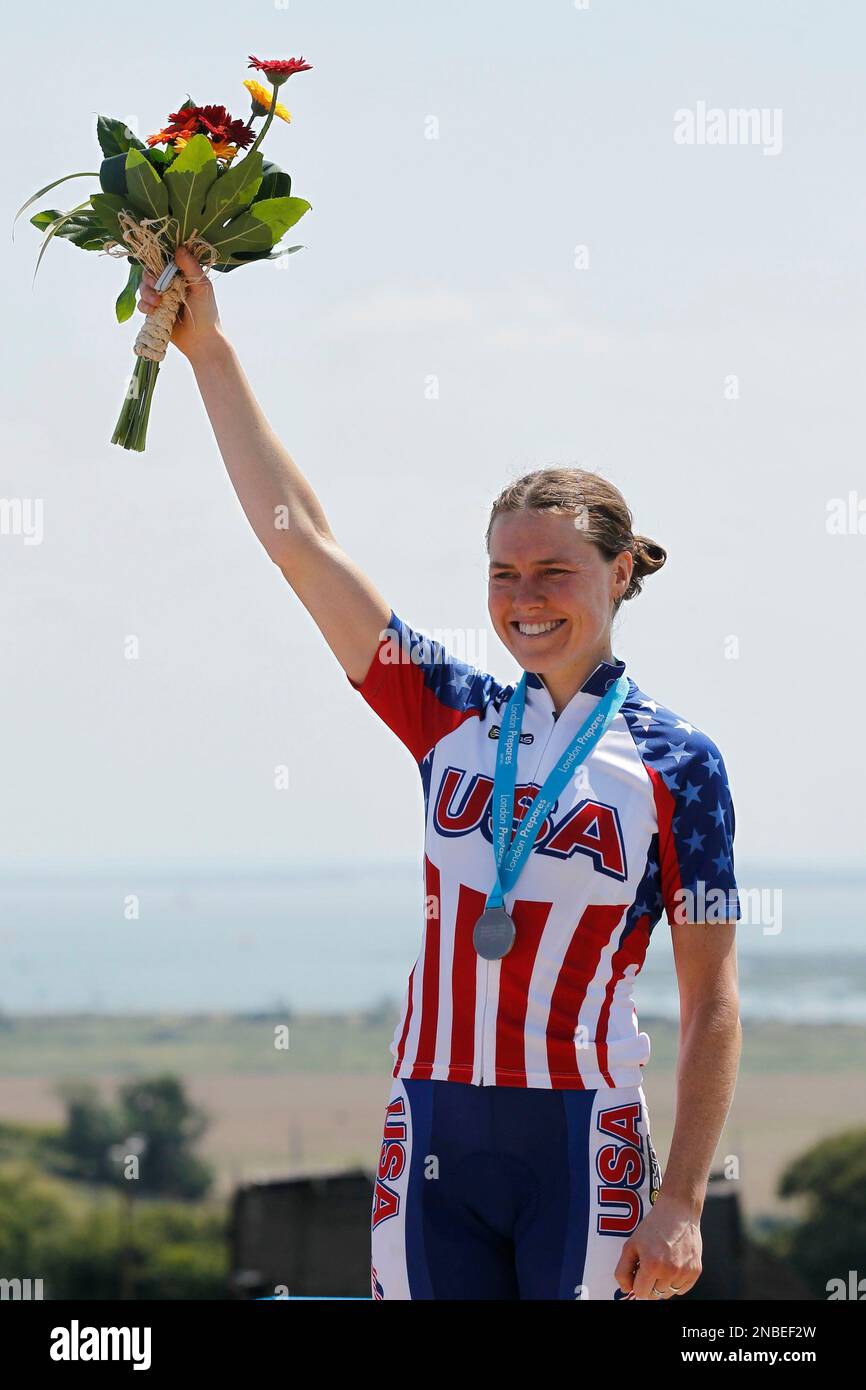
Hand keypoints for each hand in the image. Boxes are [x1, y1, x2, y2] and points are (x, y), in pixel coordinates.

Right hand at [137, 244, 221, 361]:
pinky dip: (144, 306)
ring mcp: (162, 299)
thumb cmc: (207, 313)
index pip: (164, 262)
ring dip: (146, 293)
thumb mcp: (202, 287)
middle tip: (157, 286)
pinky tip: (153, 311)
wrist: (202, 341)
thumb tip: (179, 248)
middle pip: (150, 274)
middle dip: (150, 279)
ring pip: (144, 288)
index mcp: (181, 276)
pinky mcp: (156, 313)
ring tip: (158, 302)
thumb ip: (191, 267)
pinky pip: (142, 304)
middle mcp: (170, 285)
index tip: (160, 268)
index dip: (158, 262)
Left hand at [614, 1193, 701, 1299]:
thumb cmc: (653, 1226)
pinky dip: (676, 1282)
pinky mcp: (696, 1271)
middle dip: (649, 1284)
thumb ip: (623, 1269)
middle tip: (651, 1266)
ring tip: (663, 1263)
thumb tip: (626, 1288)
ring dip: (663, 1283)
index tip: (639, 1273)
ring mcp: (684, 1272)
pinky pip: (682, 1289)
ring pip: (668, 1293)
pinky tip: (673, 1264)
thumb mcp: (631, 1244)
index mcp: (651, 1265)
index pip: (640, 1293)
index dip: (637, 1283)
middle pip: (655, 1295)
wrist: (678, 1212)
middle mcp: (669, 1271)